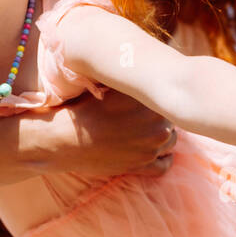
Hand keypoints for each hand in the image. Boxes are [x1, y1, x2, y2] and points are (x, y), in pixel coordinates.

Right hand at [46, 89, 176, 177]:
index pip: (165, 98)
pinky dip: (163, 159)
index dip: (156, 100)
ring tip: (147, 133)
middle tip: (144, 117)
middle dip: (159, 118)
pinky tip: (155, 154)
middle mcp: (155, 123)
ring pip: (171, 141)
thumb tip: (142, 70)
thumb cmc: (82, 109)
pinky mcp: (142, 166)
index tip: (149, 101)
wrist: (64, 139)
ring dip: (162, 138)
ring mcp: (151, 147)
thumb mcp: (106, 87)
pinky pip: (165, 165)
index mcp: (148, 101)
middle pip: (170, 119)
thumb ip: (129, 82)